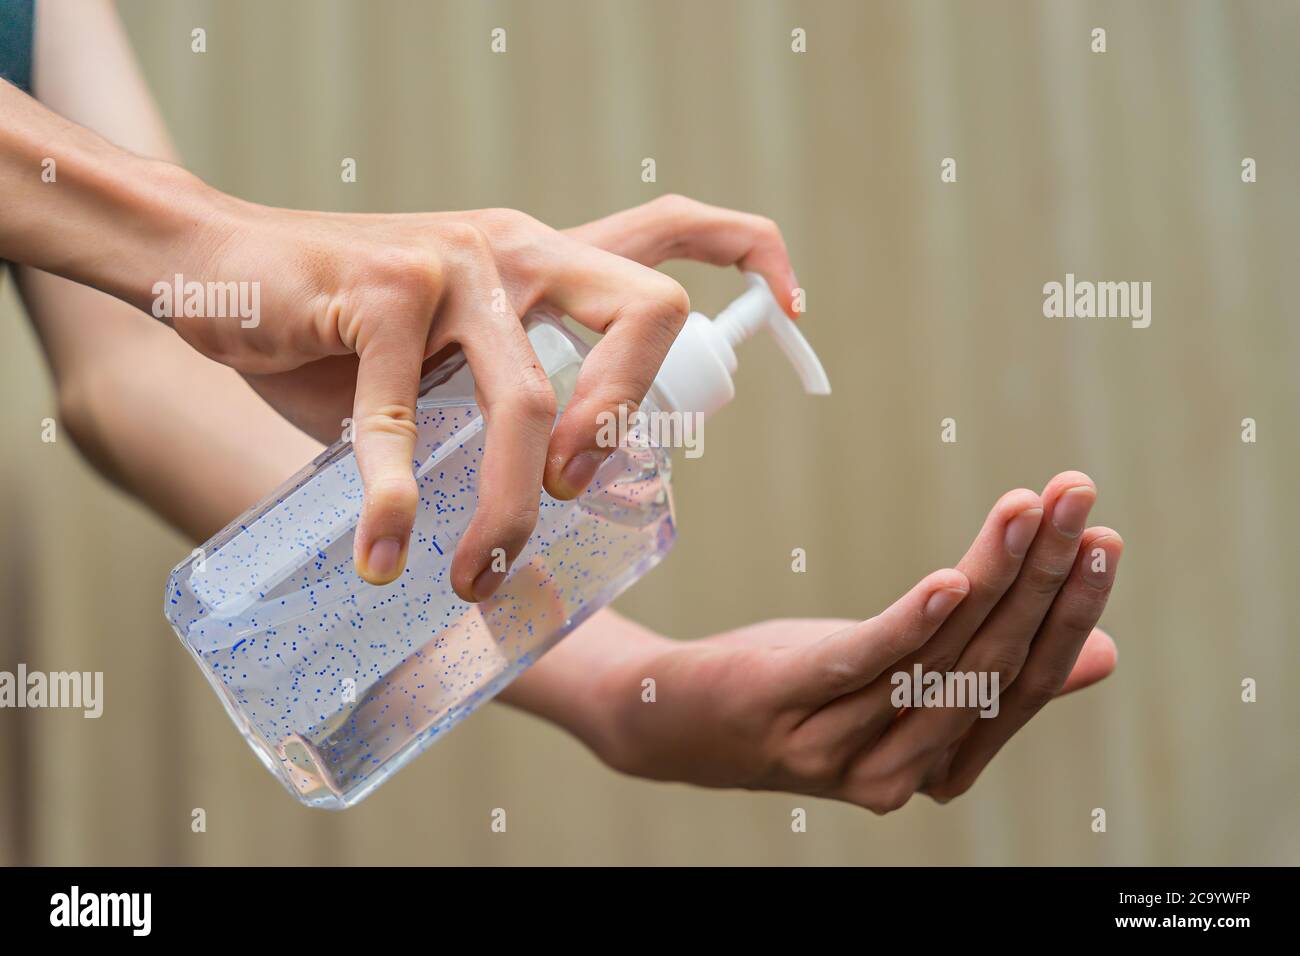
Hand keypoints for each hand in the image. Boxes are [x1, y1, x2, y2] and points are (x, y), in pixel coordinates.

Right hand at [171, 193, 797, 600]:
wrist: (220, 267)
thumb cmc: (342, 331)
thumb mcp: (444, 358)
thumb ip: (499, 405)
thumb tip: (548, 511)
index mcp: (546, 262)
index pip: (671, 230)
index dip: (750, 257)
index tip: (792, 311)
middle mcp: (516, 252)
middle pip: (641, 311)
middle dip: (630, 414)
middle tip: (579, 490)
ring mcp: (449, 269)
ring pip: (525, 400)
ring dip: (510, 508)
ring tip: (477, 578)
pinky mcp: (374, 291)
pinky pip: (401, 417)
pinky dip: (393, 502)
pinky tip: (385, 556)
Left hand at [578, 471, 1122, 811]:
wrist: (676, 721)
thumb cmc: (804, 694)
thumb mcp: (903, 681)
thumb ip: (992, 676)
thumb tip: (1102, 654)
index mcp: (941, 764)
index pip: (1027, 683)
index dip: (1071, 611)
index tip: (1105, 538)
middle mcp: (900, 767)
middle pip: (992, 663)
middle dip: (1046, 576)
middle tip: (1082, 501)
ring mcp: (841, 741)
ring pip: (940, 653)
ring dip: (995, 574)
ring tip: (1034, 507)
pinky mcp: (787, 702)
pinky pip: (864, 660)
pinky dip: (914, 620)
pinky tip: (954, 578)